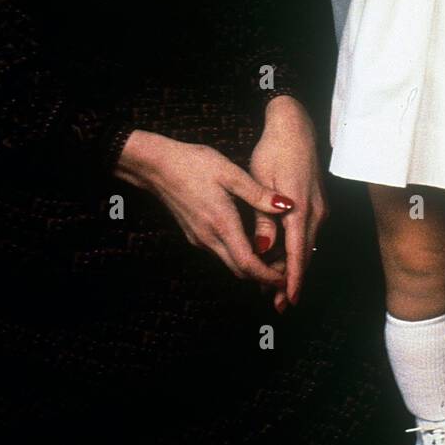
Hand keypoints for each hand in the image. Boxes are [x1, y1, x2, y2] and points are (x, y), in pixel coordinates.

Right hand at [114, 131, 291, 286]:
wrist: (157, 166)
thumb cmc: (193, 164)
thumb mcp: (230, 173)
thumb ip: (259, 193)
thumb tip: (287, 205)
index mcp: (221, 224)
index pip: (247, 264)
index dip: (268, 276)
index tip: (285, 280)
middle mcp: (209, 238)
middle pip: (239, 270)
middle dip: (263, 276)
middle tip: (286, 274)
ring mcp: (200, 238)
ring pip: (230, 262)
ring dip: (251, 267)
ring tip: (275, 259)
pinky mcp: (195, 234)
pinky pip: (220, 252)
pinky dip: (239, 255)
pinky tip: (253, 243)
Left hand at [248, 96, 328, 311]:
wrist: (295, 126)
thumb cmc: (274, 150)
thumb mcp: (261, 181)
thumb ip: (263, 217)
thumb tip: (263, 249)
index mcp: (298, 207)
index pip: (297, 252)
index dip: (293, 279)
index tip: (288, 299)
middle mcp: (314, 211)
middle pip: (304, 255)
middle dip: (291, 280)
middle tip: (277, 304)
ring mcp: (319, 208)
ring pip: (306, 245)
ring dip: (293, 266)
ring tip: (275, 287)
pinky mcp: (318, 204)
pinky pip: (307, 233)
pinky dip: (296, 249)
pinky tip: (283, 257)